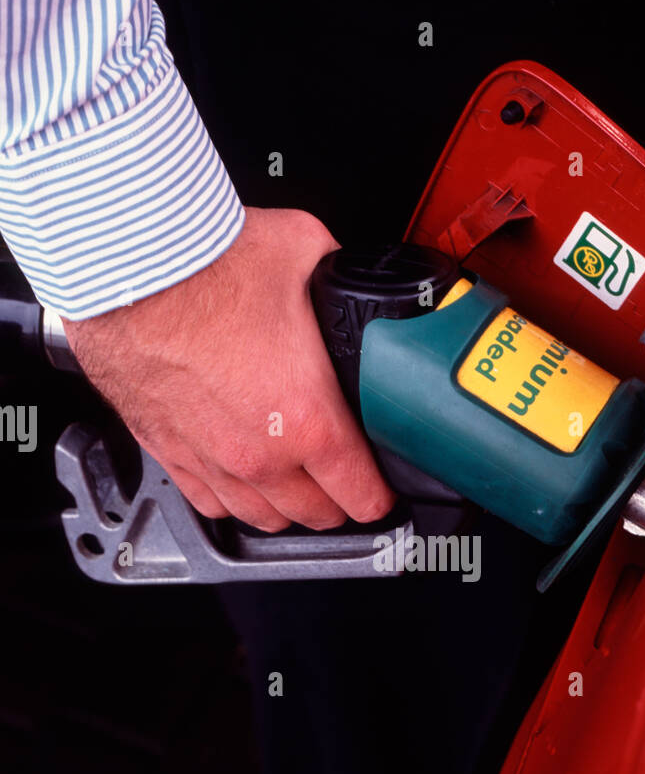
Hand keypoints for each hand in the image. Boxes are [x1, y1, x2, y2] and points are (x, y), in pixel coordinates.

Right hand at [62, 207, 394, 530]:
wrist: (130, 268)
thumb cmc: (207, 262)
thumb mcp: (308, 256)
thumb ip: (340, 284)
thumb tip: (350, 284)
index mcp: (308, 420)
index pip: (363, 493)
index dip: (382, 493)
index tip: (385, 485)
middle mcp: (260, 454)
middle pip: (317, 514)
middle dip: (340, 501)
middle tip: (348, 479)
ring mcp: (212, 459)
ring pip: (264, 517)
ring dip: (288, 507)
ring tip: (300, 486)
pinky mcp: (169, 452)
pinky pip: (211, 504)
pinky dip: (234, 499)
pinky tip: (244, 481)